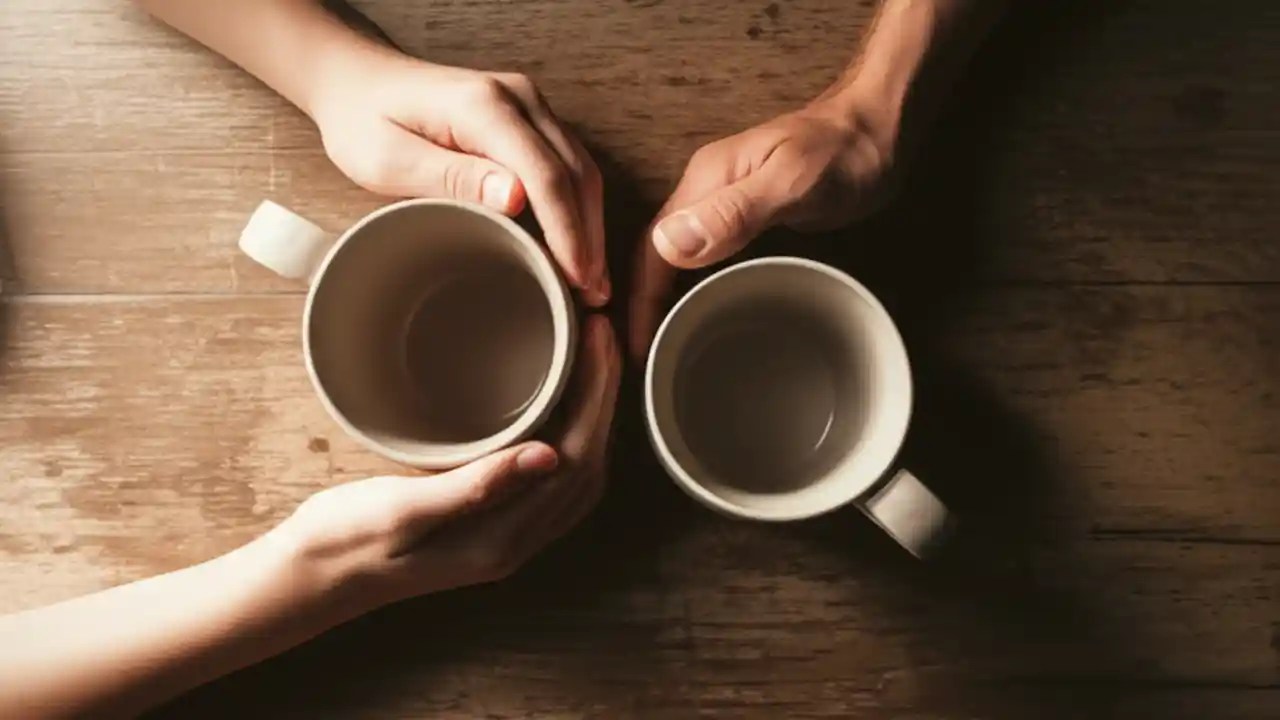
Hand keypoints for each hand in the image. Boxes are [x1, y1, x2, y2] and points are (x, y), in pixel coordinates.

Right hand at [273, 316, 621, 613]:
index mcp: (501, 539)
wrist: (311, 579)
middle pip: (588, 463)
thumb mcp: (402, 509)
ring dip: (593, 415)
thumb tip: (549, 456)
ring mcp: (506, 536)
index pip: (576, 459)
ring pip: (576, 472)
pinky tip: (562, 405)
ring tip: (594, 358)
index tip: (598, 338)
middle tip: (603, 332)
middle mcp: (516, 542)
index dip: (596, 395)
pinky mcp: (493, 525)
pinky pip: (552, 477)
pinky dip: (570, 434)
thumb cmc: (345, 541)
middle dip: (604, 396)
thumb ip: (475, 486)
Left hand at [310, 52, 608, 304]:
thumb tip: (516, 197)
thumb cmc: (364, 123)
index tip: (577, 278)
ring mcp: (527, 105)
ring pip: (580, 168)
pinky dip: (578, 206)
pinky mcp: (528, 118)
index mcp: (483, 107)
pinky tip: (577, 243)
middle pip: (575, 173)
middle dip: (589, 236)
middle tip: (593, 294)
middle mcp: (517, 98)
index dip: (568, 232)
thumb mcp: (390, 159)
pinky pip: (567, 163)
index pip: (546, 175)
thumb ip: (452, 177)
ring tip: (591, 280)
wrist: (358, 82)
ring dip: (590, 224)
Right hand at [628, 98, 897, 355]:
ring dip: (670, 301)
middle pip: (659, 255)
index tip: (638, 351)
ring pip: (682, 259)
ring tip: (671, 349)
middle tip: (650, 362)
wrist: (880, 129)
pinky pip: (711, 258)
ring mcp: (727, 203)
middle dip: (647, 308)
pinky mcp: (750, 217)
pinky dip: (701, 289)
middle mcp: (706, 192)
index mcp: (704, 182)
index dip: (640, 301)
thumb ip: (732, 212)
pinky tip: (710, 314)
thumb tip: (667, 245)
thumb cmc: (844, 153)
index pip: (652, 247)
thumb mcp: (792, 182)